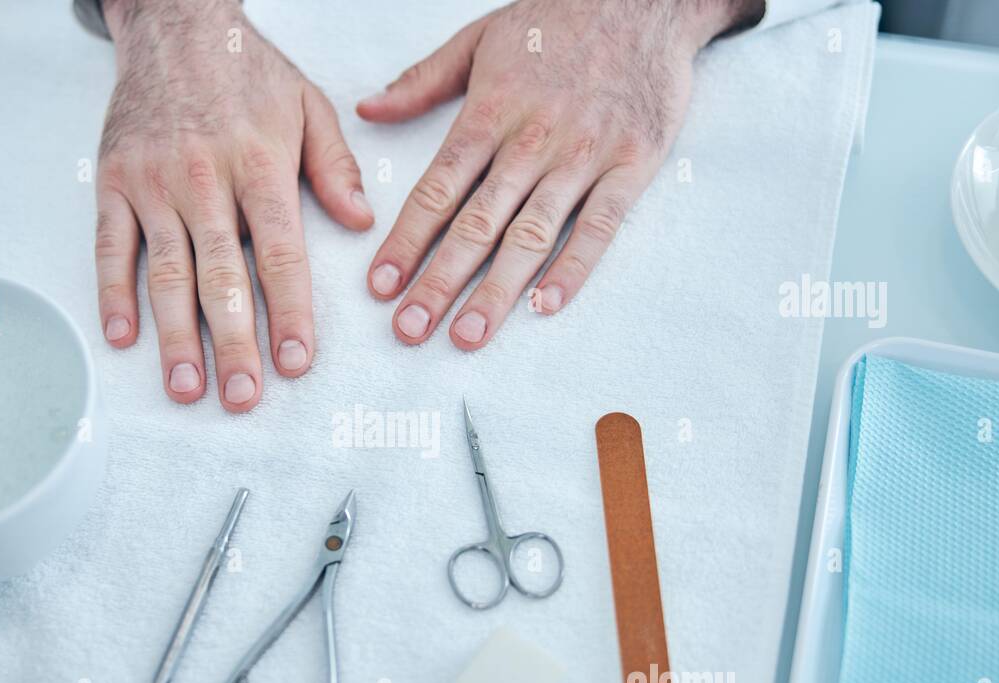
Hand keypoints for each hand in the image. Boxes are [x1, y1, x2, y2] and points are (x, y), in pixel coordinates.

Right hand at [95, 0, 373, 411]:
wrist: (174, 22)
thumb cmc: (246, 72)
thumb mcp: (309, 105)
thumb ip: (335, 167)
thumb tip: (363, 223)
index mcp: (258, 164)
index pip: (279, 255)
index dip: (288, 313)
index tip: (296, 362)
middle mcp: (203, 178)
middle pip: (219, 276)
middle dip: (232, 343)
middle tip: (243, 396)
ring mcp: (152, 182)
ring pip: (163, 272)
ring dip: (174, 336)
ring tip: (186, 387)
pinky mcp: (113, 182)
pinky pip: (109, 247)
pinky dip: (112, 294)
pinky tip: (122, 337)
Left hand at [358, 0, 762, 348]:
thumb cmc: (558, 18)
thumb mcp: (480, 37)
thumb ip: (422, 80)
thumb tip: (366, 109)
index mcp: (490, 111)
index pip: (437, 188)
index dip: (406, 240)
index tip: (380, 285)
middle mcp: (532, 139)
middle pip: (476, 223)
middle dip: (438, 282)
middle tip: (408, 330)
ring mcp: (584, 155)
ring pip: (531, 234)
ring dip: (495, 290)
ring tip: (467, 336)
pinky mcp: (632, 164)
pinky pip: (600, 225)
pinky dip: (573, 267)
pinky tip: (545, 307)